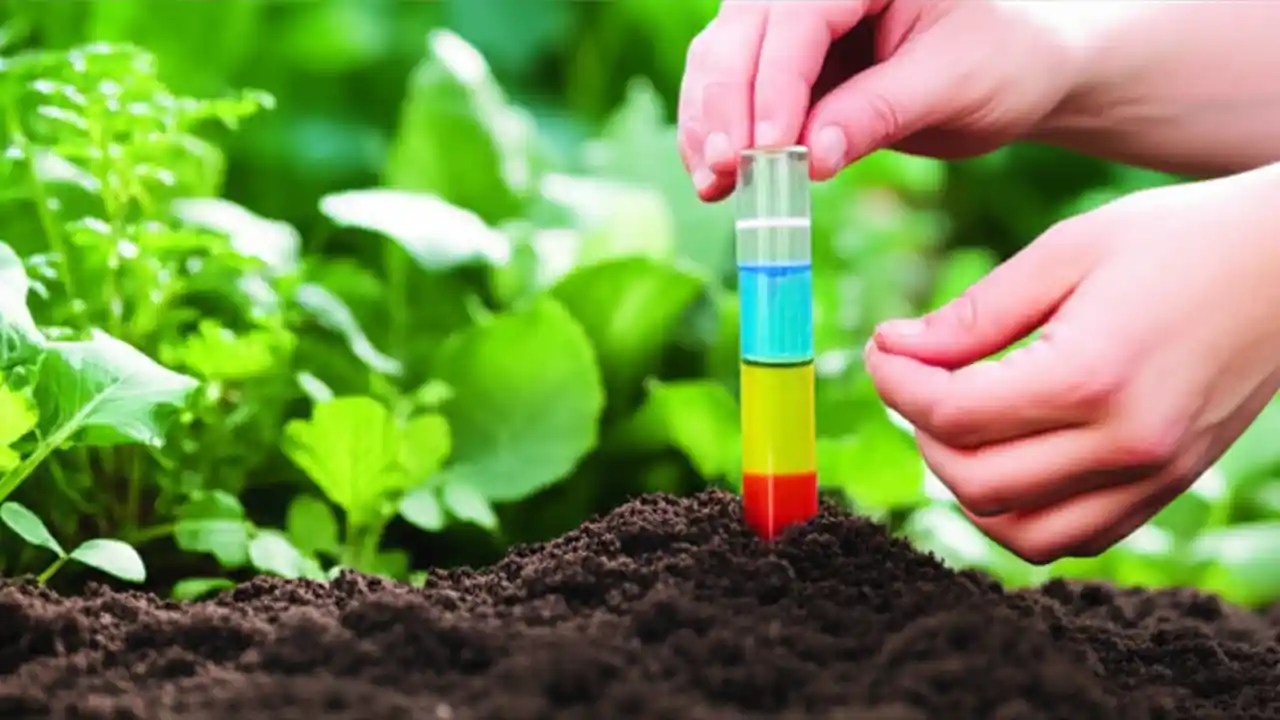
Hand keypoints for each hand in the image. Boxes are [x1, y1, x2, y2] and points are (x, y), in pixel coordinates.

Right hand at [678, 0, 1082, 199]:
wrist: (1022, 71)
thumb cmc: (1006, 60)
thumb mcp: (953, 83)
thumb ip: (879, 113)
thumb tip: (809, 157)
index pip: (798, 18)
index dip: (774, 83)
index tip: (765, 149)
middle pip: (741, 32)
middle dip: (725, 103)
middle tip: (725, 169)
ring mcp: (798, 22)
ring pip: (723, 59)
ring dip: (710, 123)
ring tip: (714, 183)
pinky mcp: (789, 64)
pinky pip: (736, 93)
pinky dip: (721, 135)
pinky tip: (717, 180)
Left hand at [864, 164, 1279, 563]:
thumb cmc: (1177, 241)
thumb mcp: (1066, 251)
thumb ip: (974, 313)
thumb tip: (893, 348)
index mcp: (1092, 376)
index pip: (952, 414)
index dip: (894, 383)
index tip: (882, 348)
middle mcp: (1124, 443)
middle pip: (973, 483)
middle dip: (921, 431)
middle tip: (914, 380)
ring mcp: (1152, 477)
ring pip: (1018, 532)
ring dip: (965, 484)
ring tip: (956, 422)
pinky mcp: (1166, 488)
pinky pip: (1070, 536)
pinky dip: (1020, 512)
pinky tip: (1007, 454)